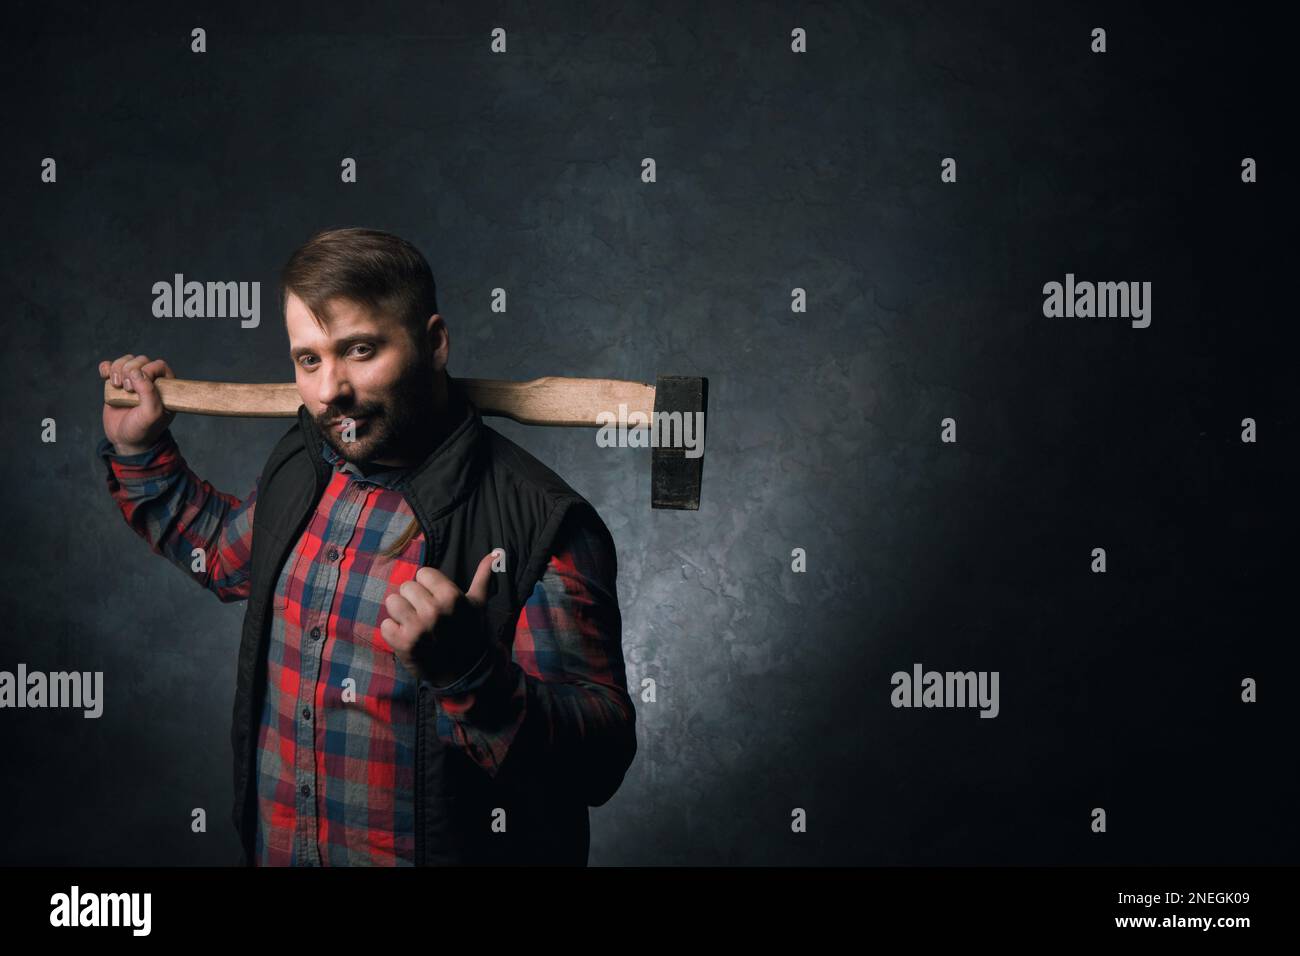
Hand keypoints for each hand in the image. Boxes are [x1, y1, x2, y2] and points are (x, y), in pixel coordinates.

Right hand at [99, 354, 176, 454]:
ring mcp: (133, 381)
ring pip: (126, 361)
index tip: (138, 387)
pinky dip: (106, 368)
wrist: (125, 440)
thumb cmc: (144, 429)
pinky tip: (105, 376)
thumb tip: (136, 372)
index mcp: (166, 386)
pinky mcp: (117, 383)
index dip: (146, 370)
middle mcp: (150, 380)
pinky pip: (111, 366)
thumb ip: (148, 393)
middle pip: (140, 360)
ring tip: (117, 386)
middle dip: (130, 370)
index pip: (159, 365)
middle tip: (127, 389)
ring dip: (118, 369)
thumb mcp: (151, 414)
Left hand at [381, 552, 497, 685]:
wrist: (465, 672)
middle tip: (426, 616)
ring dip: (400, 614)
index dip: (428, 586)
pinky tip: (408, 639)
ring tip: (414, 624)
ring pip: (392, 602)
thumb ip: (483, 577)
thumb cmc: (469, 632)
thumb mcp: (477, 604)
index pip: (423, 573)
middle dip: (413, 600)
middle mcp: (434, 611)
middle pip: (406, 586)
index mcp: (451, 596)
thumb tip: (496, 552)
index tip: (437, 601)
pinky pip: (385, 625)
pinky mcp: (404, 645)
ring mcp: (418, 628)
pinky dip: (393, 633)